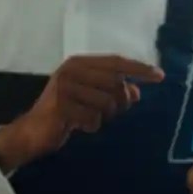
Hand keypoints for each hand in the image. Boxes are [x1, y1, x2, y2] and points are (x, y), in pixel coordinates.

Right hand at [0, 55, 163, 172]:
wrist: (32, 132)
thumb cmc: (65, 113)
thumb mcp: (91, 98)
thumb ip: (112, 90)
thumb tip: (137, 91)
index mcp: (79, 62)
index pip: (116, 62)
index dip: (139, 68)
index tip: (160, 76)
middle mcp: (72, 69)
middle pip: (115, 83)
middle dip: (121, 101)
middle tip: (114, 111)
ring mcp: (65, 86)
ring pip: (107, 102)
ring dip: (103, 116)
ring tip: (88, 117)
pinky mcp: (62, 106)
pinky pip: (93, 118)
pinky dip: (91, 126)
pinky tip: (78, 126)